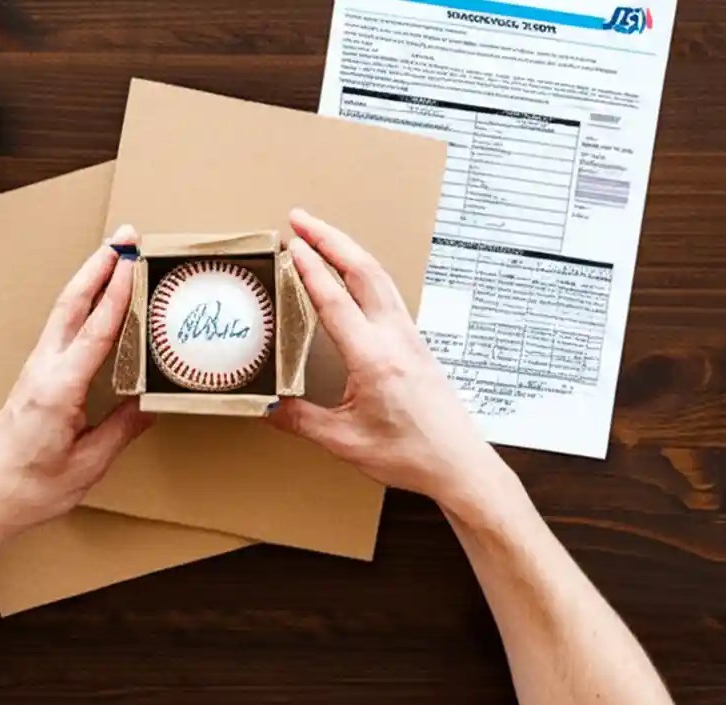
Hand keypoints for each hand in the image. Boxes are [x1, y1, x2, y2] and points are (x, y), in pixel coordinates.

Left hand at [0, 226, 153, 543]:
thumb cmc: (31, 490)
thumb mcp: (89, 464)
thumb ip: (123, 428)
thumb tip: (152, 402)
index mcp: (58, 389)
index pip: (96, 331)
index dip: (117, 294)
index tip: (134, 262)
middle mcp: (42, 371)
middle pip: (72, 304)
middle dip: (99, 266)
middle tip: (125, 237)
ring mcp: (34, 371)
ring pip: (64, 312)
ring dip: (89, 280)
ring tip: (113, 256)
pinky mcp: (33, 379)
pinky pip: (61, 330)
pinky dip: (81, 305)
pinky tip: (96, 303)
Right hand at [269, 209, 512, 513]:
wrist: (458, 464)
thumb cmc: (409, 455)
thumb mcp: (344, 442)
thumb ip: (301, 420)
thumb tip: (267, 403)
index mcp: (374, 359)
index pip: (336, 302)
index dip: (310, 270)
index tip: (291, 245)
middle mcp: (395, 338)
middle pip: (362, 271)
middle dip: (329, 238)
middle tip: (299, 219)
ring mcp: (409, 337)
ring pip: (378, 277)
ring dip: (347, 249)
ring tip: (319, 234)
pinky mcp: (415, 342)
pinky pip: (387, 293)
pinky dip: (362, 271)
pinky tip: (349, 272)